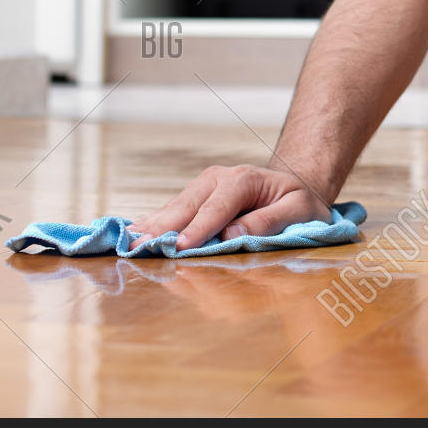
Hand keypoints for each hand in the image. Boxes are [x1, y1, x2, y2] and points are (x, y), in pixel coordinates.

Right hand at [128, 165, 332, 250]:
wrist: (294, 187)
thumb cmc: (299, 202)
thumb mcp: (299, 210)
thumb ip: (270, 221)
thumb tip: (232, 235)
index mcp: (243, 180)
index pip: (216, 207)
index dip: (198, 228)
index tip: (182, 247)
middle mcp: (218, 178)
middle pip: (186, 206)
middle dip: (164, 229)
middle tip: (139, 249)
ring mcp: (203, 186)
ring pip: (174, 208)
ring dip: (152, 227)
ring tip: (128, 244)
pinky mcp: (195, 197)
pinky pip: (171, 211)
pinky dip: (153, 223)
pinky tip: (133, 234)